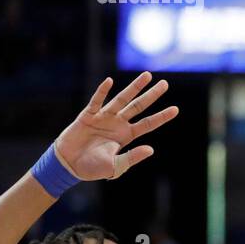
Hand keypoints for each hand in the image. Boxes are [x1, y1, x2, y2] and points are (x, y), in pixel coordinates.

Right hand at [54, 72, 178, 180]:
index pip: (148, 124)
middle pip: (139, 106)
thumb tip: (151, 149)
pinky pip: (96, 102)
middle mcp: (118, 124)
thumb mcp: (116, 167)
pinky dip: (102, 92)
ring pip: (122, 99)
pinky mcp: (87, 116)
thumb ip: (132, 157)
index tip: (176, 109)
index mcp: (127, 136)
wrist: (68, 166)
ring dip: (134, 87)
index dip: (162, 116)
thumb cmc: (92, 168)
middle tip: (165, 84)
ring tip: (147, 76)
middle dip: (152, 95)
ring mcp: (104, 118)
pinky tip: (110, 81)